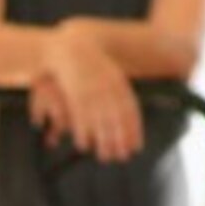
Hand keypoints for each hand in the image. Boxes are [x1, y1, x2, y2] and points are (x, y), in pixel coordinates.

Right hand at [36, 29, 142, 162]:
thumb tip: (127, 110)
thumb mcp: (108, 72)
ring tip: (105, 157)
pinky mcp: (73, 93)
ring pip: (99, 121)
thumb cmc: (89, 64)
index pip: (130, 110)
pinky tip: (84, 146)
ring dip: (103, 141)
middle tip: (122, 158)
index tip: (136, 148)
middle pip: (116, 119)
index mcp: (118, 82)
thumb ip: (118, 90)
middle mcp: (107, 87)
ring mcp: (90, 90)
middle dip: (120, 140)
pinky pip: (80, 117)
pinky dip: (82, 133)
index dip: (133, 131)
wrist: (68, 48)